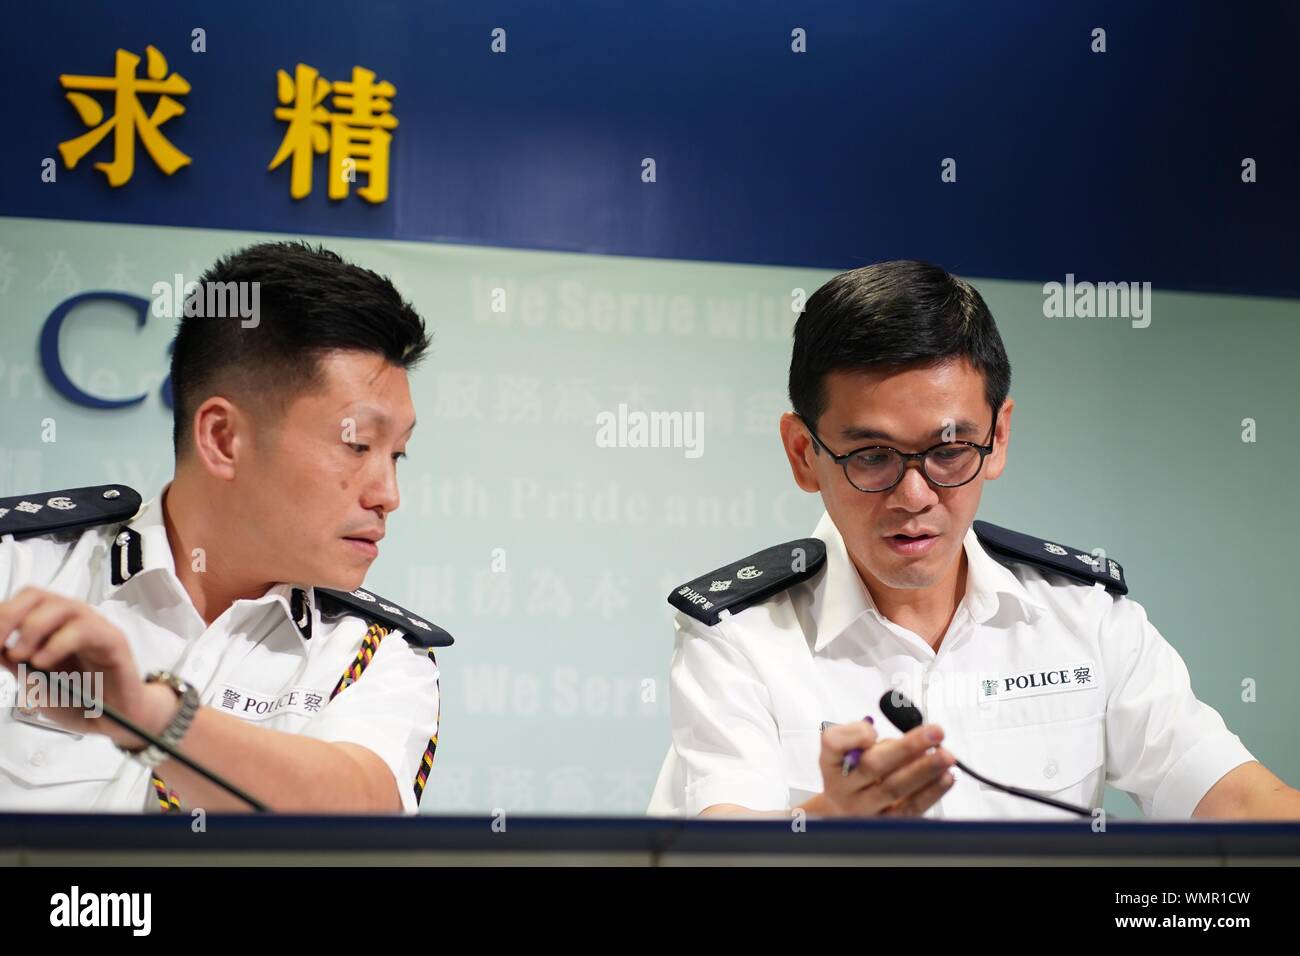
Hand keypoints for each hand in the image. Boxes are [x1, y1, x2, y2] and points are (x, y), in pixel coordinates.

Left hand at [0, 587, 174, 744]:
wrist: (115, 722)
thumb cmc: (81, 701)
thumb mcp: (34, 682)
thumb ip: (15, 662)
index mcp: (51, 627)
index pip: (20, 604)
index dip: (1, 617)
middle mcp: (71, 621)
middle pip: (37, 595)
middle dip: (9, 616)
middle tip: (0, 643)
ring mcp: (94, 627)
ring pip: (62, 606)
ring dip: (32, 629)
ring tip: (22, 656)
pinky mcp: (113, 640)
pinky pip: (85, 629)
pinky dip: (58, 644)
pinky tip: (44, 661)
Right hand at [801, 719, 955, 816]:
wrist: (843, 811)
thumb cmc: (850, 771)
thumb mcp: (845, 749)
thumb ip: (862, 735)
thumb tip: (898, 736)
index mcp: (832, 762)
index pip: (834, 744)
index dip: (855, 736)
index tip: (873, 731)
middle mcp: (844, 787)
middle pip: (873, 766)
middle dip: (907, 747)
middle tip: (935, 732)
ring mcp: (865, 808)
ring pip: (895, 789)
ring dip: (925, 770)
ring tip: (946, 755)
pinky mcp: (886, 824)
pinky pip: (911, 808)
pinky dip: (932, 791)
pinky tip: (946, 777)